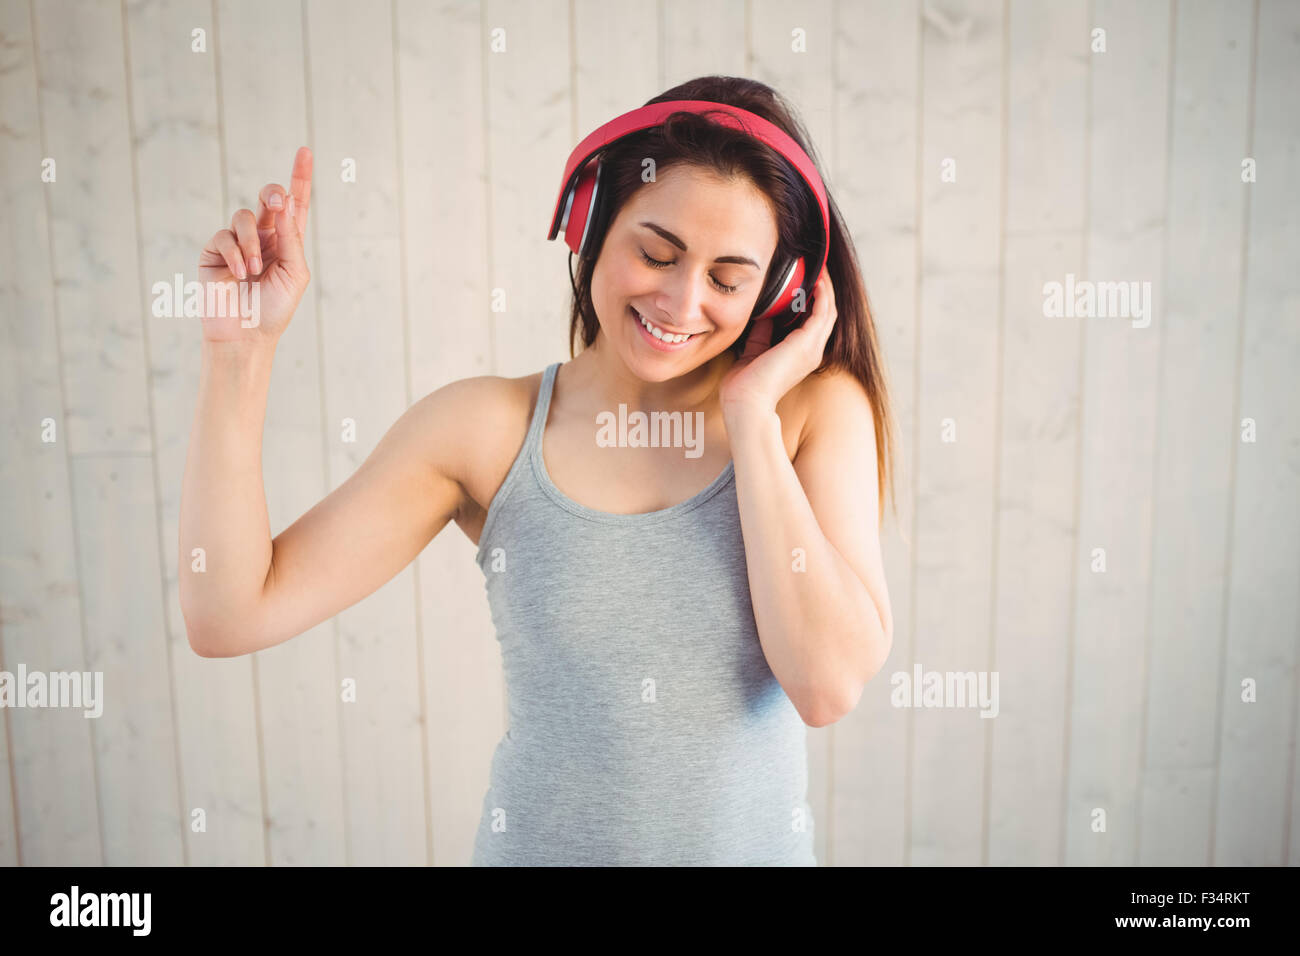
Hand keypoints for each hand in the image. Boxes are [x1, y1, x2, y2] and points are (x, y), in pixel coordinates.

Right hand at [197, 147, 312, 343]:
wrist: (246, 335)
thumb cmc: (274, 308)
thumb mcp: (293, 272)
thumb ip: (290, 237)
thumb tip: (284, 202)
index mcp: (287, 241)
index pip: (294, 205)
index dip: (299, 178)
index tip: (305, 151)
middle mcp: (263, 236)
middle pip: (267, 198)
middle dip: (272, 194)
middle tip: (275, 202)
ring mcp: (237, 242)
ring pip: (244, 217)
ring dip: (252, 244)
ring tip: (254, 271)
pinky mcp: (215, 250)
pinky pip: (224, 236)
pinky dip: (235, 254)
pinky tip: (239, 275)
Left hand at [719, 266, 837, 419]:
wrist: (745, 403)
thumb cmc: (745, 385)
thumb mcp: (753, 352)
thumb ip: (761, 334)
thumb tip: (763, 316)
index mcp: (800, 355)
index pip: (814, 322)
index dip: (813, 300)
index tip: (805, 280)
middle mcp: (811, 351)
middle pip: (827, 313)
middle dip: (823, 289)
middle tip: (816, 268)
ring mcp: (812, 348)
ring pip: (829, 310)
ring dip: (826, 287)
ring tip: (819, 268)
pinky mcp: (807, 343)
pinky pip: (823, 311)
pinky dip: (822, 293)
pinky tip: (817, 279)